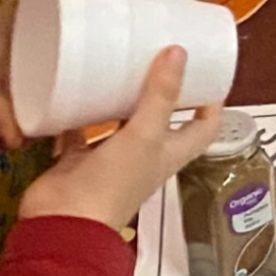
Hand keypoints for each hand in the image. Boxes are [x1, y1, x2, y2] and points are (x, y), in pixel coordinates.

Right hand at [19, 50, 228, 234]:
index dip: (211, 103)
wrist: (63, 223)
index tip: (207, 72)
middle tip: (157, 54)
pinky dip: (79, 109)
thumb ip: (161, 96)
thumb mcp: (145, 136)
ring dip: (121, 96)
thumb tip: (180, 52)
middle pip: (162, 119)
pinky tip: (75, 85)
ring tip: (120, 61)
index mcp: (170, 154)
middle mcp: (144, 155)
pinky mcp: (79, 158)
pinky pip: (81, 128)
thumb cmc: (113, 185)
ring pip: (121, 121)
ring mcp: (111, 158)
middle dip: (163, 90)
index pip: (204, 128)